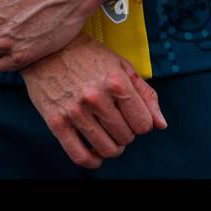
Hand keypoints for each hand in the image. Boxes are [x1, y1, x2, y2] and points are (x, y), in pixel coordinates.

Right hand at [21, 34, 167, 169]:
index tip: (135, 118)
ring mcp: (75, 112)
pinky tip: (96, 155)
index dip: (143, 124)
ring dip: (113, 148)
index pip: (143, 123)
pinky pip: (79, 156)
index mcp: (117, 82)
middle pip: (126, 137)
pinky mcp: (56, 123)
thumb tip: (161, 125)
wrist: (48, 49)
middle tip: (119, 124)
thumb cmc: (89, 56)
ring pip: (107, 149)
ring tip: (109, 138)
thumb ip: (146, 95)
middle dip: (127, 134)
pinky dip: (92, 161)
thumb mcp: (123, 67)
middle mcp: (97, 98)